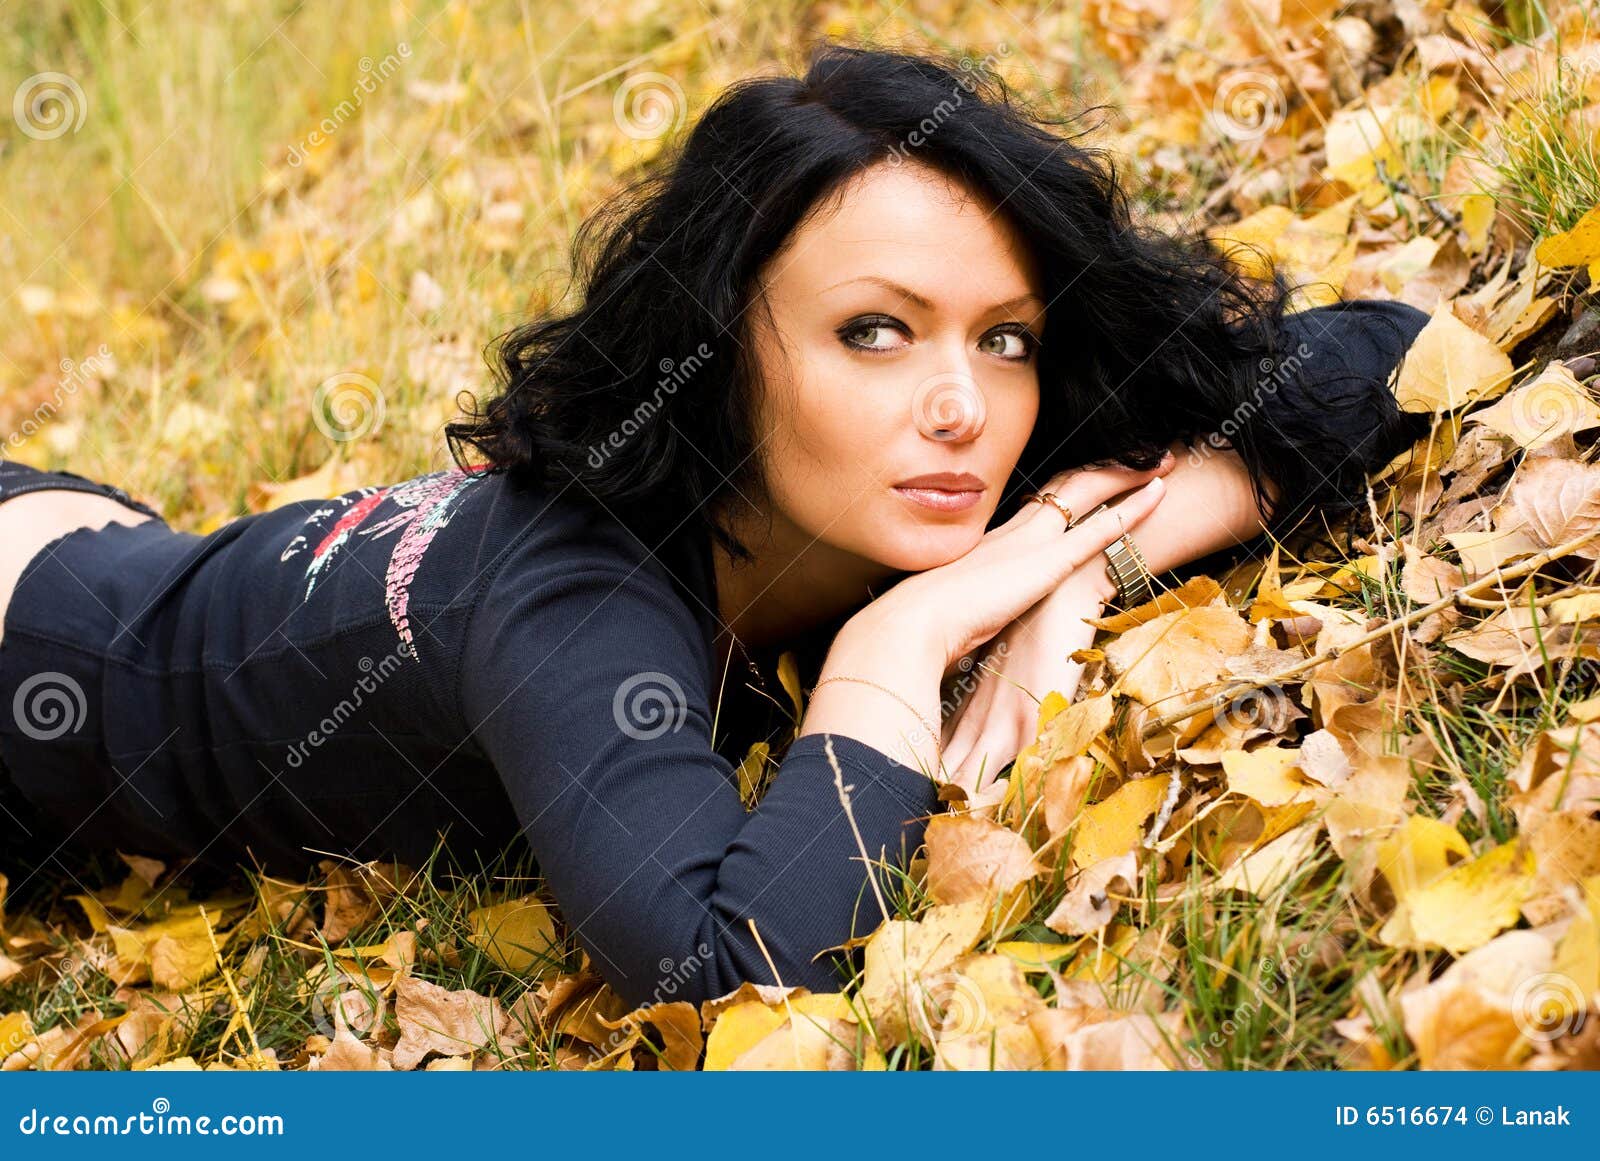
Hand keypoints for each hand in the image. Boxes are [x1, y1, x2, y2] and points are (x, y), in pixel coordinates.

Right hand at [848, 460, 1167, 676]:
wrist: (912, 624)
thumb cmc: (923, 627)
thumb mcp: (951, 613)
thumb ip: (969, 612)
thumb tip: (970, 631)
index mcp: (992, 545)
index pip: (1039, 508)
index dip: (1068, 491)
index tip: (1090, 480)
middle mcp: (1014, 533)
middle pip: (1066, 488)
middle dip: (1103, 470)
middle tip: (1137, 455)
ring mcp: (1032, 543)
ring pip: (1088, 493)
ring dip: (1126, 475)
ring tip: (1161, 460)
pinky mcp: (1048, 562)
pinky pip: (1102, 526)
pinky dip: (1133, 508)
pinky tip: (1159, 491)